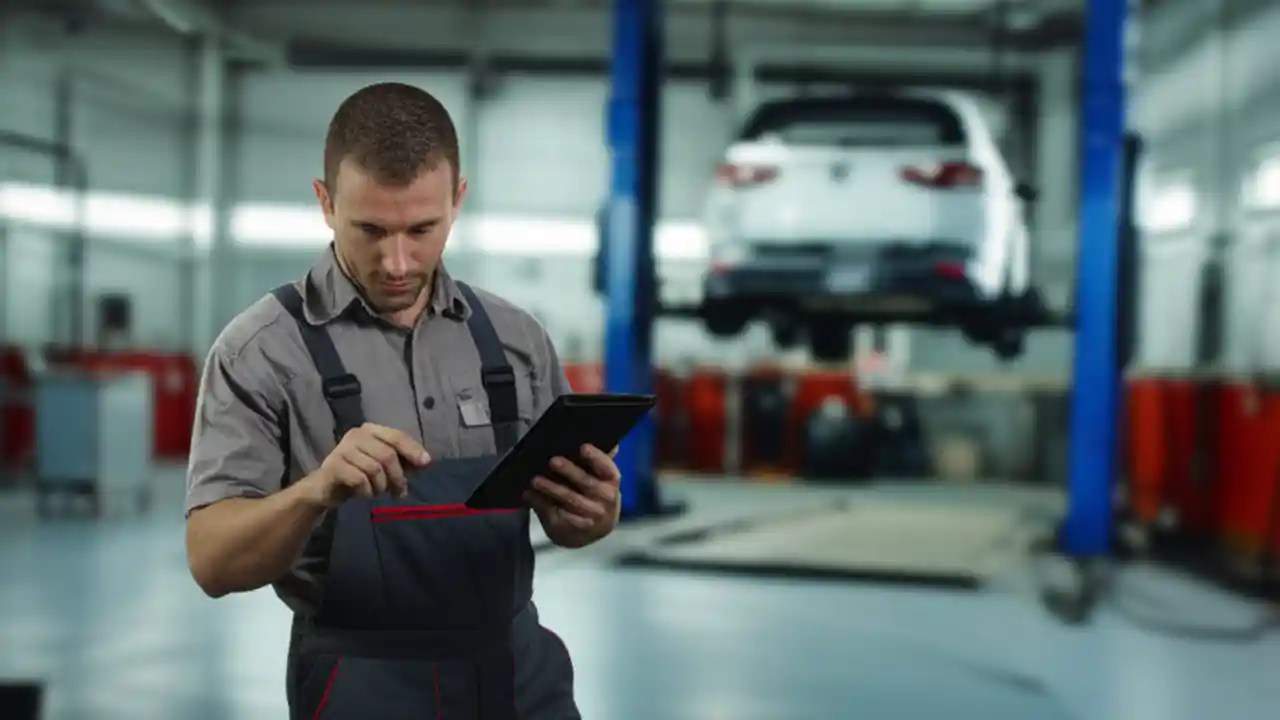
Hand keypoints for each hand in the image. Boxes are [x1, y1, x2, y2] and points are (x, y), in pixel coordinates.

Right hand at [305, 423, 430, 508]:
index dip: (413, 449)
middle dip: (397, 477)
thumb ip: (404, 462)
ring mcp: (342, 449)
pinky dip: (366, 491)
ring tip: (377, 493)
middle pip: (387, 455)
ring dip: (380, 486)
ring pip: (374, 469)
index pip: (397, 436)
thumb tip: (426, 461)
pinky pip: (359, 479)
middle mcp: (356, 435)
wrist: (326, 489)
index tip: (426, 463)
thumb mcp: (385, 468)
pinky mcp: (333, 466)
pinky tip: (363, 494)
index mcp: (371, 431)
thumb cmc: (359, 475)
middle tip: (399, 493)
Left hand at [524, 444, 621, 547]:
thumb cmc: (595, 495)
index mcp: (612, 480)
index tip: (583, 447)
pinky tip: (529, 495)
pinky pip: (555, 513)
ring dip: (550, 488)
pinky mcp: (573, 528)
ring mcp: (590, 515)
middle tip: (553, 461)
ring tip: (535, 480)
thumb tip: (605, 441)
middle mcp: (605, 498)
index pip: (606, 467)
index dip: (596, 457)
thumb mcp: (601, 478)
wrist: (596, 530)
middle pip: (586, 482)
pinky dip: (540, 503)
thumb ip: (598, 460)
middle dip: (569, 471)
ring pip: (569, 499)